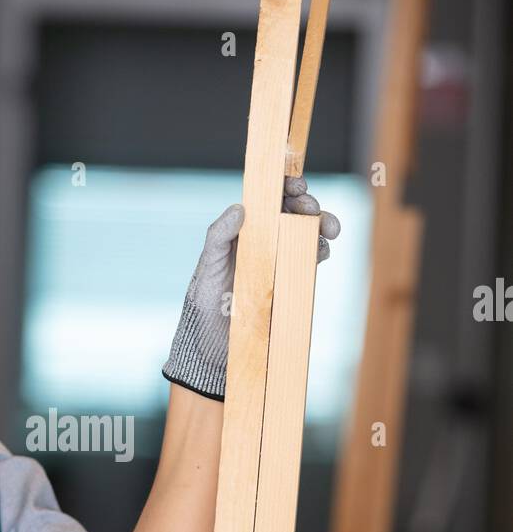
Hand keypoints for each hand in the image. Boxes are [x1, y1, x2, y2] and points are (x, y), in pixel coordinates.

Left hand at [161, 176, 340, 400]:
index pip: (267, 200)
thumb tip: (241, 207)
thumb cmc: (205, 303)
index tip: (295, 185)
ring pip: (306, 233)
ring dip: (321, 225)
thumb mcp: (206, 267)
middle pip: (292, 212)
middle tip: (311, 208)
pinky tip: (321, 250)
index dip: (284, 187)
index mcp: (243, 231)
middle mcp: (263, 241)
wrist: (215, 346)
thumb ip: (218, 236)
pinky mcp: (290, 282)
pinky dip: (319, 250)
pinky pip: (310, 260)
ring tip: (327, 229)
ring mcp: (278, 260)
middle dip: (308, 204)